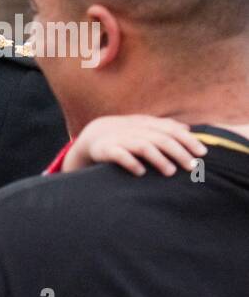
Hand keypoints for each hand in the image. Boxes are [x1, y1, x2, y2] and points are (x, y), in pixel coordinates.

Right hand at [64, 115, 206, 175]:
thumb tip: (187, 128)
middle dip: (178, 152)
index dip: (187, 140)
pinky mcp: (106, 150)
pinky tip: (141, 172)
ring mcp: (120, 139)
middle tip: (191, 166)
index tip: (202, 153)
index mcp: (146, 124)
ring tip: (170, 172)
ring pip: (143, 146)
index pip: (171, 130)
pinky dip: (131, 163)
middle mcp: (134, 130)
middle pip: (161, 139)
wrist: (92, 137)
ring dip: (159, 159)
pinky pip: (119, 155)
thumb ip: (164, 127)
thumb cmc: (126, 135)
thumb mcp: (144, 128)